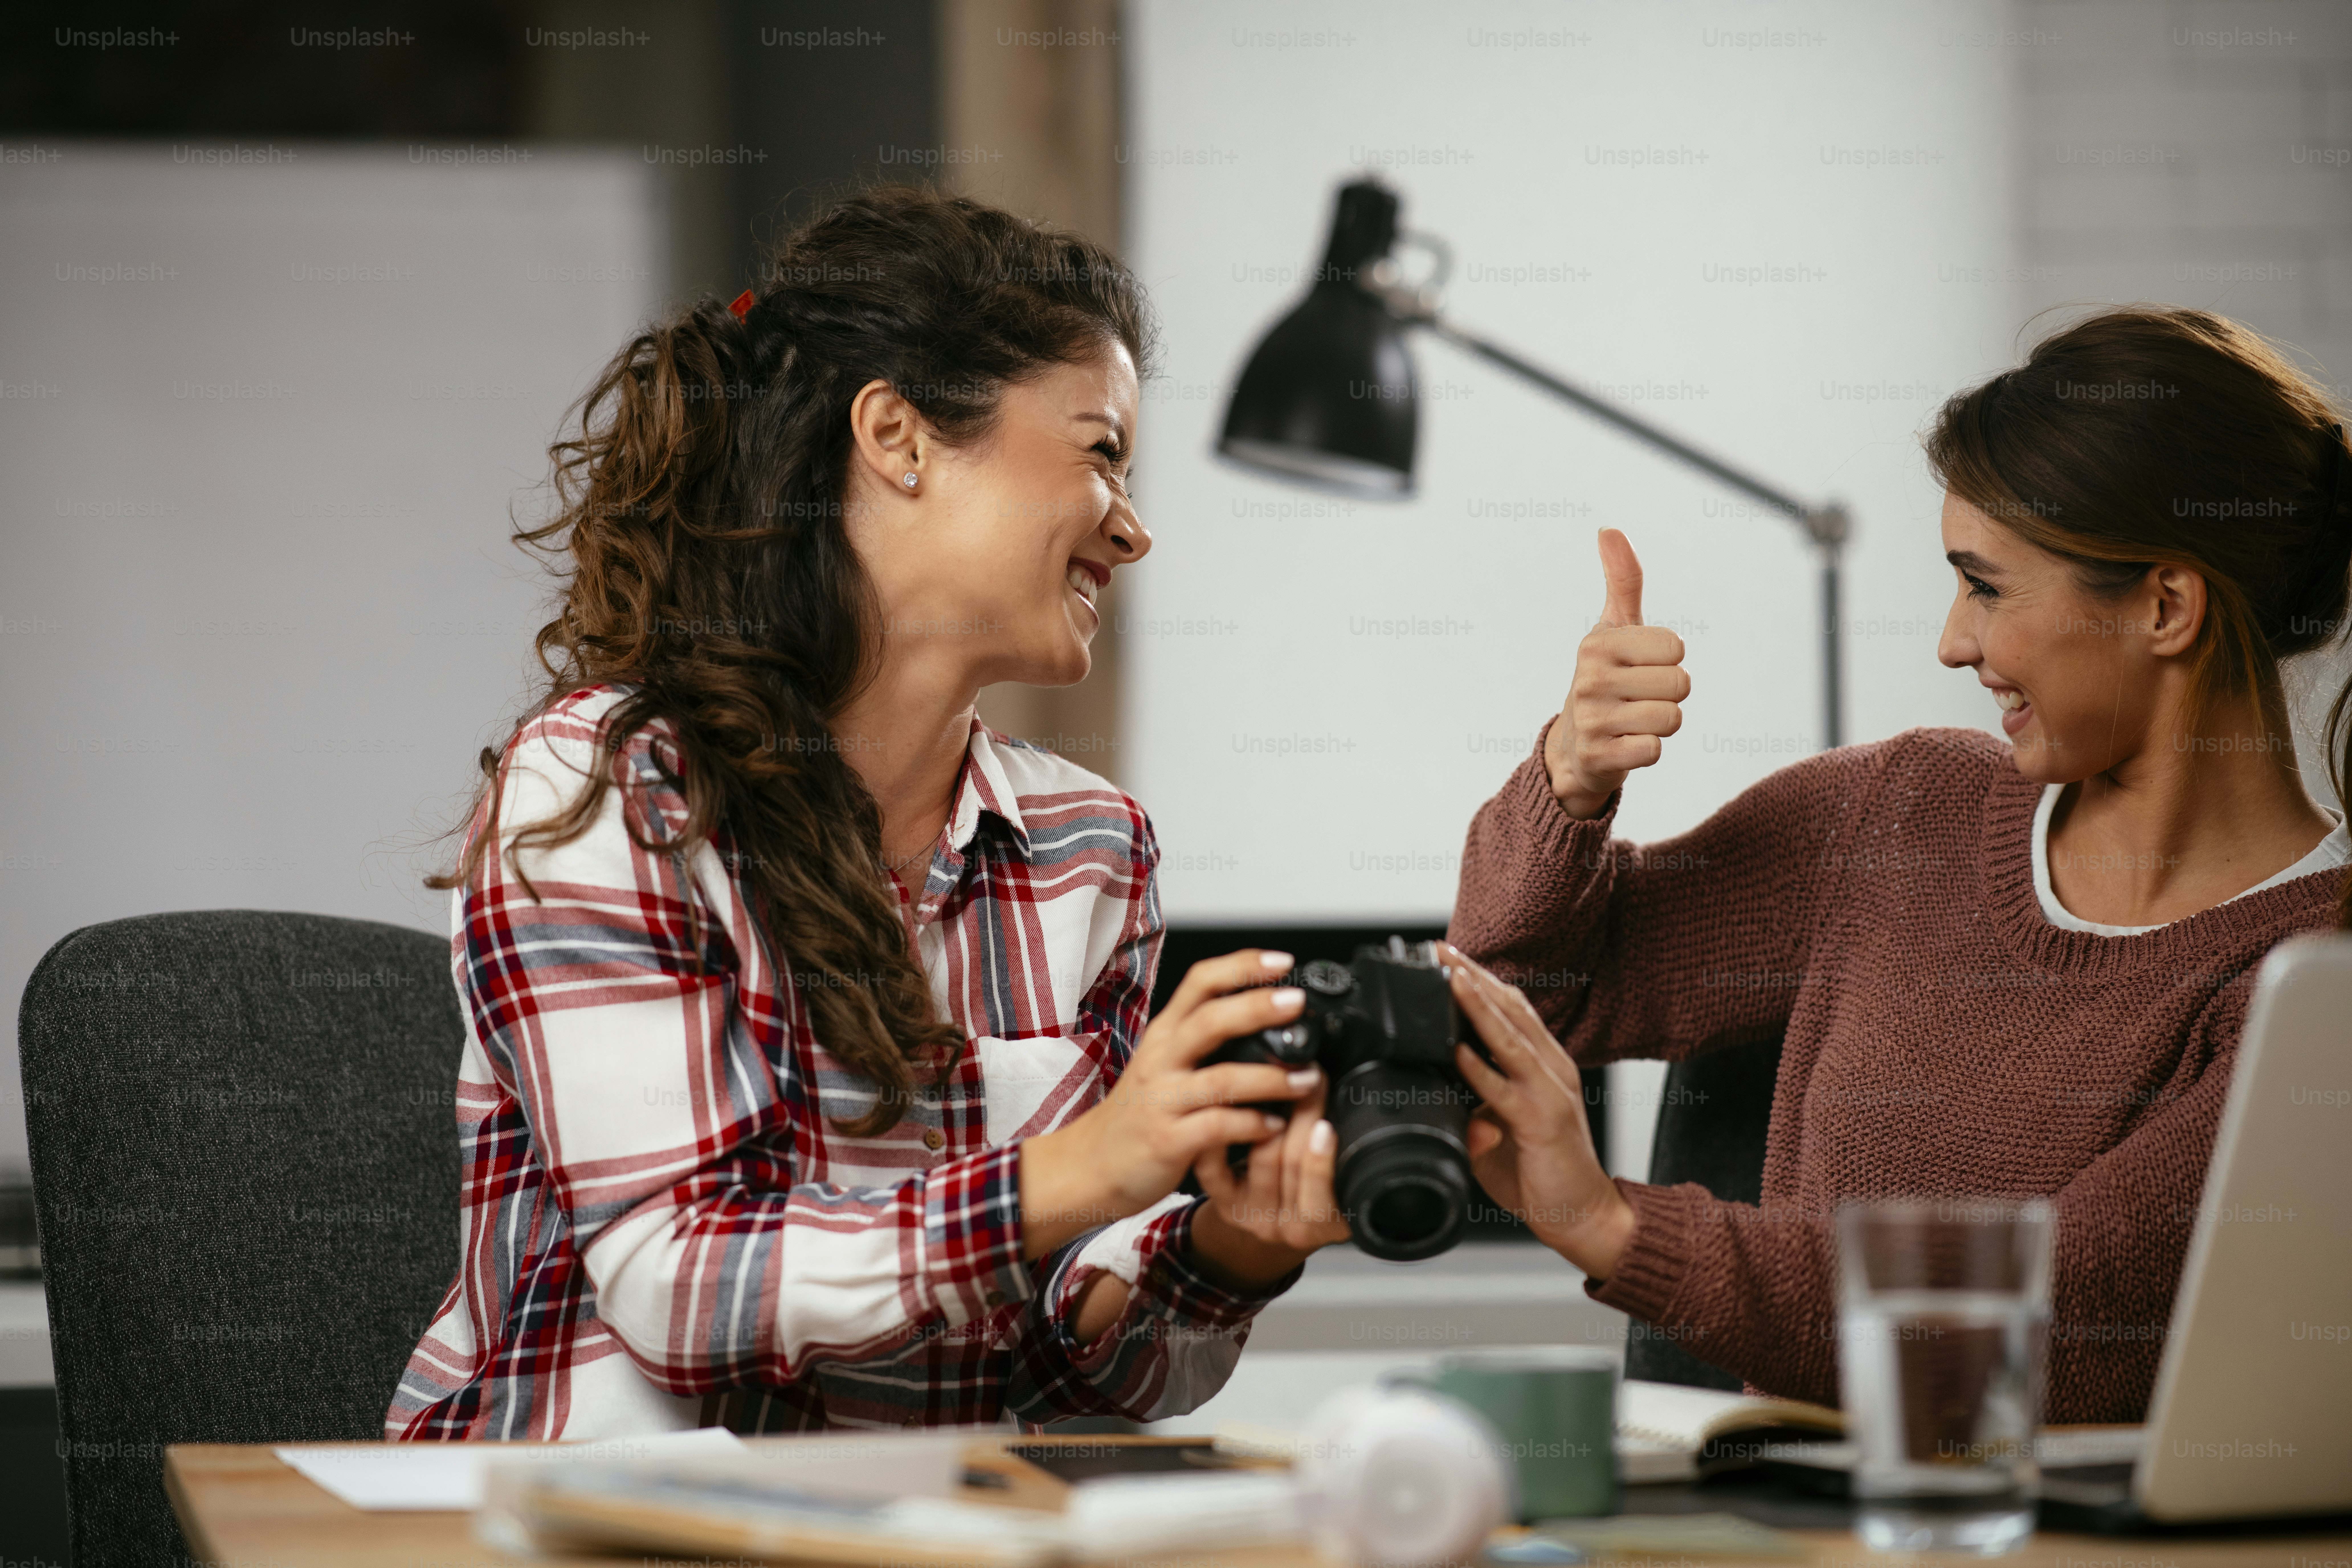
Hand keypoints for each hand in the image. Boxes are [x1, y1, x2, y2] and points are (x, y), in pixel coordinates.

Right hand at [1019, 950, 1321, 1259]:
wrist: (1090, 1166)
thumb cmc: (1136, 1114)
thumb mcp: (1162, 1064)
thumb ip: (1203, 1041)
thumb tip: (1264, 1017)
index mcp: (1164, 1035)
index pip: (1200, 983)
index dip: (1241, 966)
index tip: (1282, 961)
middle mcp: (1161, 1060)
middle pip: (1210, 1020)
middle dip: (1257, 1007)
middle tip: (1297, 1002)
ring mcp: (1162, 1100)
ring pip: (1221, 1078)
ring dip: (1272, 1078)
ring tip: (1309, 1079)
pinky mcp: (1167, 1141)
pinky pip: (1217, 1128)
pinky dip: (1252, 1126)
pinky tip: (1276, 1126)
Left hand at [1187, 1072, 1350, 1289]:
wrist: (1285, 1216)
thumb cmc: (1322, 1189)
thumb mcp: (1345, 1178)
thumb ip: (1345, 1152)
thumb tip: (1344, 1105)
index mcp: (1324, 1226)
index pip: (1321, 1194)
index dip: (1321, 1157)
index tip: (1327, 1123)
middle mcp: (1286, 1228)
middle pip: (1291, 1163)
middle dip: (1304, 1114)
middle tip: (1309, 1078)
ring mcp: (1253, 1216)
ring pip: (1263, 1155)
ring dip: (1271, 1114)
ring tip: (1279, 1082)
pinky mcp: (1226, 1203)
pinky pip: (1216, 1165)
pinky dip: (1224, 1132)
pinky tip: (1230, 1106)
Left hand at [1440, 943, 1634, 1279]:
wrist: (1583, 1215)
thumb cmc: (1540, 1171)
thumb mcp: (1498, 1128)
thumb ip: (1473, 1105)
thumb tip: (1445, 1089)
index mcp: (1543, 1063)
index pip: (1510, 1009)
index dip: (1480, 980)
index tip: (1447, 957)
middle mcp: (1552, 1068)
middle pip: (1510, 1009)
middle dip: (1474, 976)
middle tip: (1440, 950)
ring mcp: (1551, 1092)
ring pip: (1509, 1037)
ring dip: (1477, 1006)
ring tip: (1451, 977)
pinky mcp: (1544, 1121)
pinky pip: (1506, 1089)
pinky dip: (1480, 1068)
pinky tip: (1458, 1050)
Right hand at [1542, 528, 1688, 817]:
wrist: (1574, 748)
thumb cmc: (1606, 680)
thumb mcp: (1613, 630)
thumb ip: (1622, 581)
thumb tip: (1609, 528)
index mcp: (1598, 644)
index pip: (1676, 647)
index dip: (1669, 661)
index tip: (1642, 668)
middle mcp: (1589, 679)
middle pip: (1680, 684)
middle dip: (1670, 695)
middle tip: (1641, 698)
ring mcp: (1591, 720)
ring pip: (1671, 718)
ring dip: (1661, 724)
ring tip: (1635, 721)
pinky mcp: (1598, 757)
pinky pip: (1655, 751)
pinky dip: (1648, 750)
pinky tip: (1626, 745)